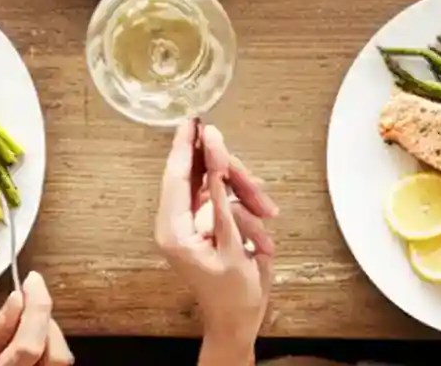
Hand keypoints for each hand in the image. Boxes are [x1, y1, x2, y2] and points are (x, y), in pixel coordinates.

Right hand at [0, 272, 74, 365]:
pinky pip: (58, 364)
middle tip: (30, 296)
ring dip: (50, 331)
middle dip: (45, 319)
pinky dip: (51, 345)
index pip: (29, 345)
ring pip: (62, 359)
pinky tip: (35, 337)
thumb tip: (16, 299)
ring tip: (28, 318)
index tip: (32, 280)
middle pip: (56, 355)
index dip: (36, 308)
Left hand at [155, 120, 278, 363]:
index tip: (194, 119)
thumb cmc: (233, 293)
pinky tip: (262, 233)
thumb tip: (213, 151)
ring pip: (219, 185)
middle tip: (259, 190)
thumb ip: (221, 192)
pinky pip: (227, 200)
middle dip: (234, 180)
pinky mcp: (207, 223)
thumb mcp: (231, 241)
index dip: (185, 144)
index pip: (175, 173)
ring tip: (268, 222)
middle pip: (203, 176)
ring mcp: (192, 222)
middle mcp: (177, 221)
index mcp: (172, 228)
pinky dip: (247, 210)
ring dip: (247, 199)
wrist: (239, 322)